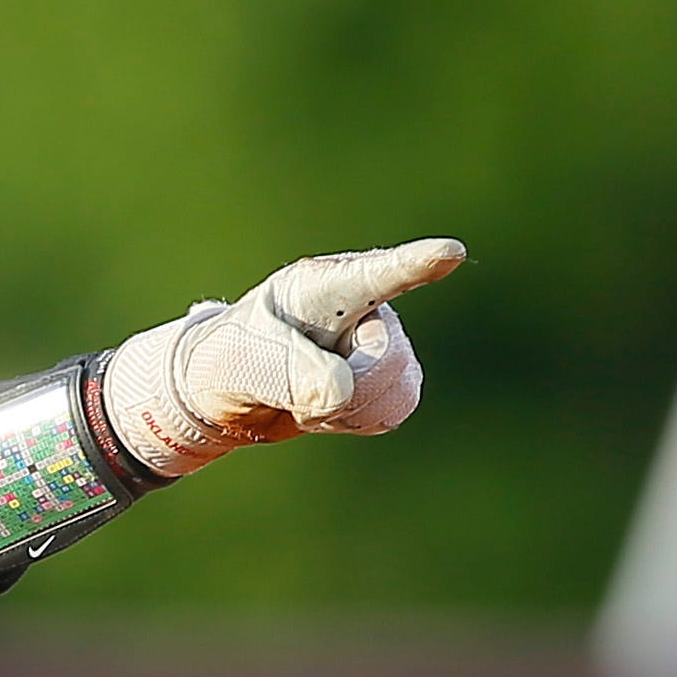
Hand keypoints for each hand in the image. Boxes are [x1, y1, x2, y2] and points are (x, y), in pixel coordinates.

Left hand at [100, 237, 463, 480]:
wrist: (228, 392)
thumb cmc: (230, 359)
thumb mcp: (244, 363)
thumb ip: (288, 373)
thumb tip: (340, 392)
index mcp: (324, 288)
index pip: (376, 275)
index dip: (416, 265)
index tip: (448, 252)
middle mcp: (362, 308)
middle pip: (388, 360)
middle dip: (348, 392)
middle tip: (300, 395)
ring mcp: (375, 344)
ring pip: (399, 390)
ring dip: (350, 412)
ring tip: (307, 399)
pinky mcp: (381, 380)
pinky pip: (393, 412)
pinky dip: (357, 423)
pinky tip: (326, 411)